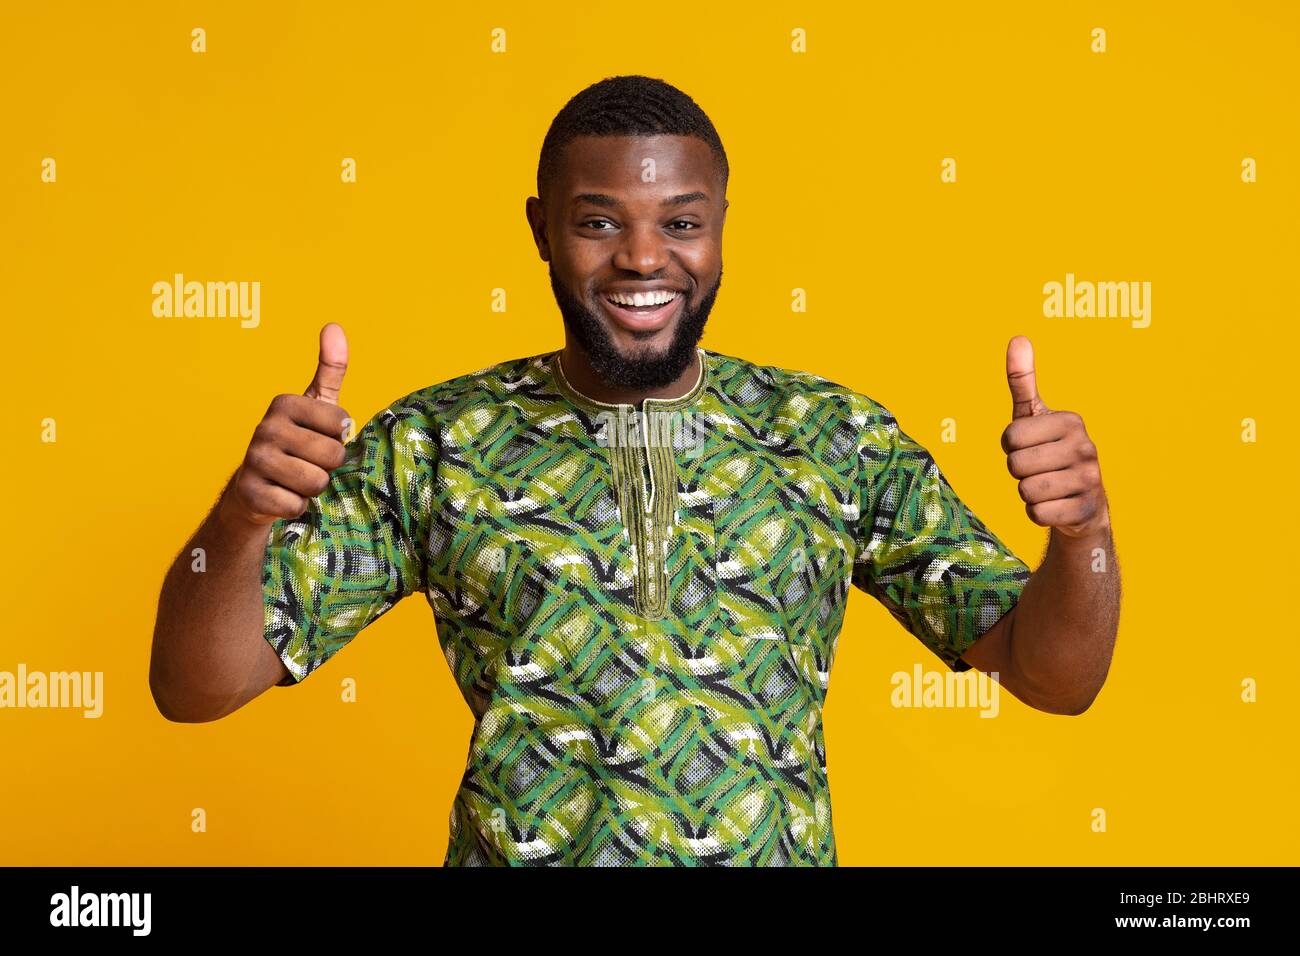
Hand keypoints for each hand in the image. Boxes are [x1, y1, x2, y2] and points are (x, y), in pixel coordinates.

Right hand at [222, 323, 352, 526]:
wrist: (254, 489)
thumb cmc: (296, 443)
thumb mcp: (315, 405)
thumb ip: (330, 369)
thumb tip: (335, 326)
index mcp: (284, 403)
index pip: (341, 425)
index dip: (337, 438)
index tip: (318, 437)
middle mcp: (265, 427)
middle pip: (332, 456)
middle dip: (328, 466)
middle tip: (308, 462)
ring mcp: (255, 460)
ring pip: (316, 482)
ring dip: (313, 488)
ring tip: (295, 479)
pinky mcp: (251, 493)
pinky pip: (297, 505)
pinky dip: (296, 507)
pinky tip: (282, 496)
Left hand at [1001, 335, 1108, 538]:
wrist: (1083, 501)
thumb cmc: (1049, 451)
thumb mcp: (1034, 416)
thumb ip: (1023, 380)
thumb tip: (1018, 338)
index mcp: (1071, 421)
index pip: (1010, 437)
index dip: (1011, 446)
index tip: (1030, 447)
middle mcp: (1086, 447)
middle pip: (1015, 465)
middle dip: (1018, 471)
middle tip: (1038, 469)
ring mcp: (1089, 480)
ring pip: (1025, 491)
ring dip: (1027, 493)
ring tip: (1046, 486)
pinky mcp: (1086, 510)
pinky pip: (1037, 514)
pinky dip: (1038, 513)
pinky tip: (1055, 505)